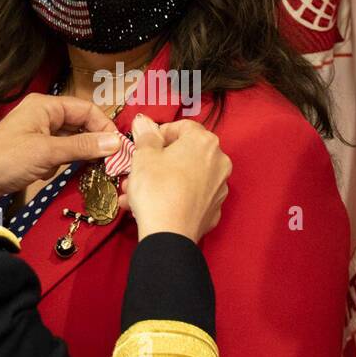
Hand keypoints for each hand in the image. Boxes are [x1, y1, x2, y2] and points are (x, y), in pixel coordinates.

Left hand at [0, 94, 120, 209]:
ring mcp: (36, 133)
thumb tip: (116, 142)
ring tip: (81, 169)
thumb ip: (83, 146)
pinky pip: (57, 153)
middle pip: (80, 124)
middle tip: (109, 162)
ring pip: (70, 141)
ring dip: (74, 155)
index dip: (104, 126)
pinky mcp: (31, 150)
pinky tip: (48, 173)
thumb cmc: (5, 160)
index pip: (86, 109)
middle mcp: (42, 114)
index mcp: (46, 105)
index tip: (119, 147)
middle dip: (92, 143)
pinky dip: (58, 164)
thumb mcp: (48, 153)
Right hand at [119, 115, 230, 242]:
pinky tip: (152, 206)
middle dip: (158, 161)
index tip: (145, 143)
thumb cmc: (157, 190)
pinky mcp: (214, 210)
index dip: (160, 133)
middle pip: (185, 154)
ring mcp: (219, 187)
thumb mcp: (144, 156)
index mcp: (204, 142)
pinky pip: (191, 197)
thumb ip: (146, 135)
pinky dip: (174, 197)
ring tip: (136, 193)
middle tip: (137, 170)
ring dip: (161, 181)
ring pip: (186, 177)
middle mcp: (219, 161)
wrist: (169, 235)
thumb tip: (144, 122)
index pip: (183, 126)